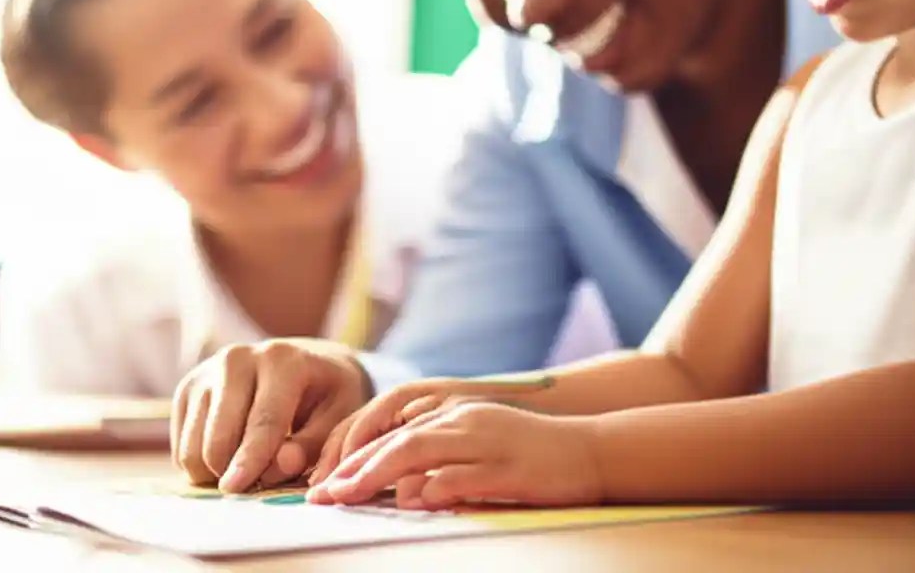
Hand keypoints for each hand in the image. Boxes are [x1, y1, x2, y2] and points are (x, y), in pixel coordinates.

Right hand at [171, 339, 370, 492]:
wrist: (301, 362)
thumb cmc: (325, 394)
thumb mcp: (338, 416)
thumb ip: (313, 445)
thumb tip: (281, 465)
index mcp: (280, 360)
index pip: (262, 421)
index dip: (250, 461)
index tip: (236, 490)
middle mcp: (236, 360)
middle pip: (219, 437)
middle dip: (232, 473)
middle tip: (258, 484)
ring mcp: (206, 372)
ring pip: (194, 447)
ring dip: (216, 473)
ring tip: (247, 468)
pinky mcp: (187, 389)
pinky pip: (182, 447)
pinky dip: (203, 465)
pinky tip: (230, 455)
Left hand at [309, 373, 553, 484]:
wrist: (591, 450)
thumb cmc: (531, 455)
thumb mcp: (479, 449)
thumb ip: (441, 464)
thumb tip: (406, 492)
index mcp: (453, 412)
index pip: (390, 430)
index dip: (353, 456)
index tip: (324, 484)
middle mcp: (462, 420)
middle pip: (395, 440)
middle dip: (354, 467)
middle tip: (323, 495)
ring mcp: (484, 441)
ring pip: (418, 451)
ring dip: (378, 474)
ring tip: (348, 495)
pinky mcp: (506, 467)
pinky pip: (460, 475)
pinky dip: (433, 487)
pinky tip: (412, 502)